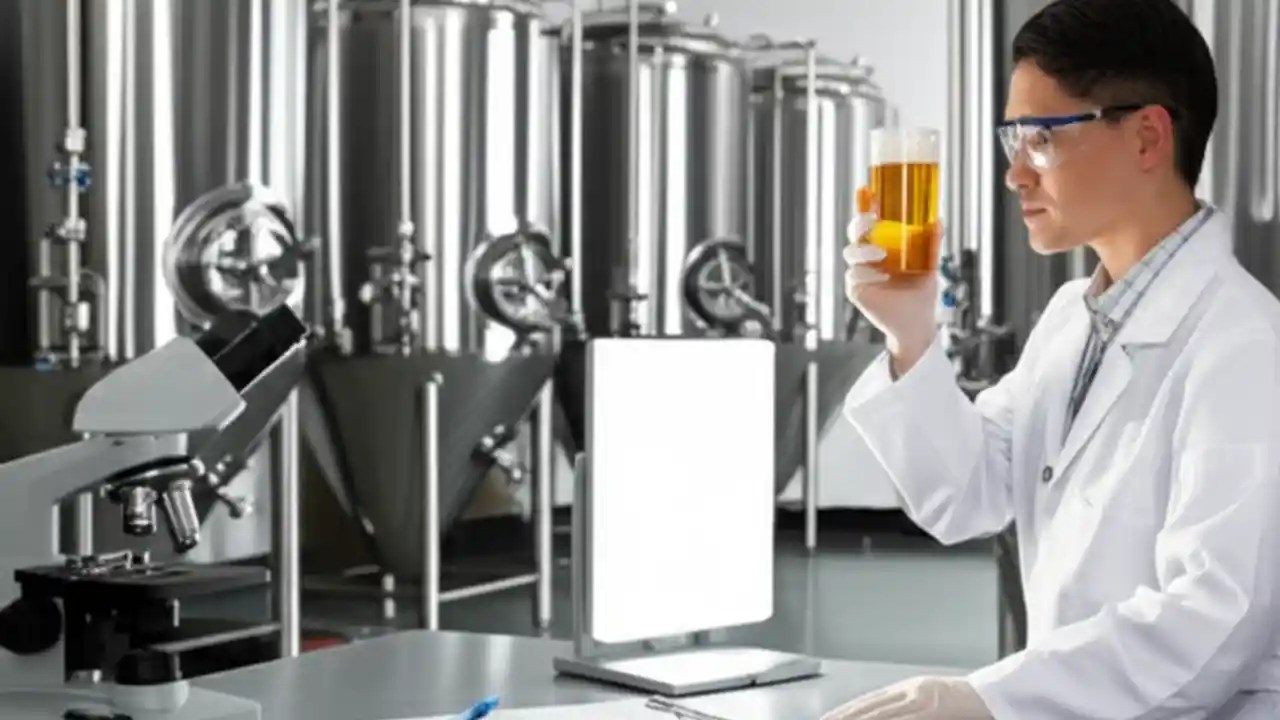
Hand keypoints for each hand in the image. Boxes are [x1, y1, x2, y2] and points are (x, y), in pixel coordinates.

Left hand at [820, 676, 991, 719]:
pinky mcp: (933, 710)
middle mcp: (911, 692)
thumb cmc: (968, 705)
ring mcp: (922, 700)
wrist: (999, 696)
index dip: (844, 711)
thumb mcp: (931, 702)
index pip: (867, 702)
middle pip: (869, 708)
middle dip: (844, 717)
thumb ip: (906, 708)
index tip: (826, 719)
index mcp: (909, 689)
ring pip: (881, 714)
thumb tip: (878, 713)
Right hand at [844, 209, 941, 376]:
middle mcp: (868, 257)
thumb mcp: (929, 265)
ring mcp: (860, 273)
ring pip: (851, 253)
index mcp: (882, 246)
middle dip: (859, 224)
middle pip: (855, 233)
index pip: (870, 221)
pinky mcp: (856, 290)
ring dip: (864, 251)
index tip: (866, 190)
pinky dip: (866, 274)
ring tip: (882, 256)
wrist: (916, 324)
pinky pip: (854, 276)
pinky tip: (881, 277)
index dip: (865, 205)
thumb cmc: (920, 293)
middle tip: (871, 222)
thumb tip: (937, 220)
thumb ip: (931, 244)